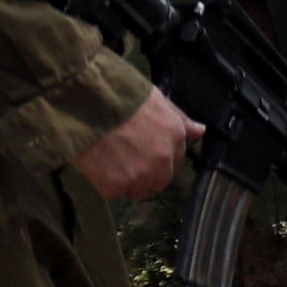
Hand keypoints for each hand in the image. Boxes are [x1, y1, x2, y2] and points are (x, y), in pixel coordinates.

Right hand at [72, 87, 203, 200]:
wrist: (85, 105)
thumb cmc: (120, 96)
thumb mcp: (156, 100)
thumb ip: (179, 119)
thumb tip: (200, 131)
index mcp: (175, 137)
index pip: (176, 160)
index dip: (160, 157)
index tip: (145, 150)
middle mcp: (161, 161)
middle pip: (159, 180)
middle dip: (147, 173)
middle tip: (127, 158)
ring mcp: (138, 176)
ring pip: (137, 190)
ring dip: (128, 181)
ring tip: (111, 161)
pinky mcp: (113, 186)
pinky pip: (113, 191)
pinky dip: (106, 182)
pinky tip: (98, 164)